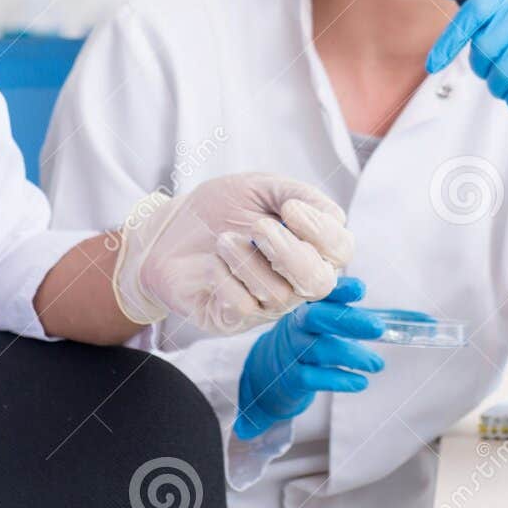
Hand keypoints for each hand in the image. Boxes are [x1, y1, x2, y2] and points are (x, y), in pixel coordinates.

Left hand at [112, 172, 354, 335]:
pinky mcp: (232, 319)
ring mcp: (265, 304)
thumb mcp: (260, 188)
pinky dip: (225, 279)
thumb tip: (326, 216)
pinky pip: (243, 307)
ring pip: (278, 295)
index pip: (341, 248)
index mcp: (309, 246)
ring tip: (223, 239)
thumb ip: (300, 194)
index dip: (322, 230)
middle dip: (290, 253)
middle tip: (259, 228)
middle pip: (319, 282)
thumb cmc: (218, 209)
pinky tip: (212, 263)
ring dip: (247, 261)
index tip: (289, 208)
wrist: (165, 229)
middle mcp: (294, 280)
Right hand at [235, 277, 433, 437]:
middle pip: (319, 317)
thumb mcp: (343, 326)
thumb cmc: (317, 340)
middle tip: (378, 328)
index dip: (341, 290)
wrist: (272, 371)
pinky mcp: (292, 376)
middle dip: (348, 320)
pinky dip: (339, 379)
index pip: (325, 293)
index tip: (361, 289)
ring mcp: (293, 350)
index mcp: (313, 304)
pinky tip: (359, 382)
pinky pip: (314, 377)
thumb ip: (384, 321)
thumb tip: (429, 322)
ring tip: (377, 364)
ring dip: (351, 355)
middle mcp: (299, 324)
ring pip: (320, 349)